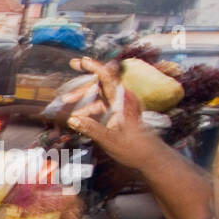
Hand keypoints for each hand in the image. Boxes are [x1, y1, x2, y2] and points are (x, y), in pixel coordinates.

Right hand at [66, 57, 165, 171]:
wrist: (151, 157)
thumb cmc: (135, 148)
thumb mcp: (110, 140)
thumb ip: (91, 128)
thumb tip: (72, 120)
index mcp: (122, 102)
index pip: (108, 78)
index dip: (94, 67)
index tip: (80, 61)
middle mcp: (122, 100)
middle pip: (101, 83)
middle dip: (83, 80)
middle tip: (70, 74)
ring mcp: (121, 106)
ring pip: (99, 95)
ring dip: (83, 97)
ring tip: (66, 103)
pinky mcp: (119, 114)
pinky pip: (101, 105)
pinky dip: (89, 108)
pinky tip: (78, 117)